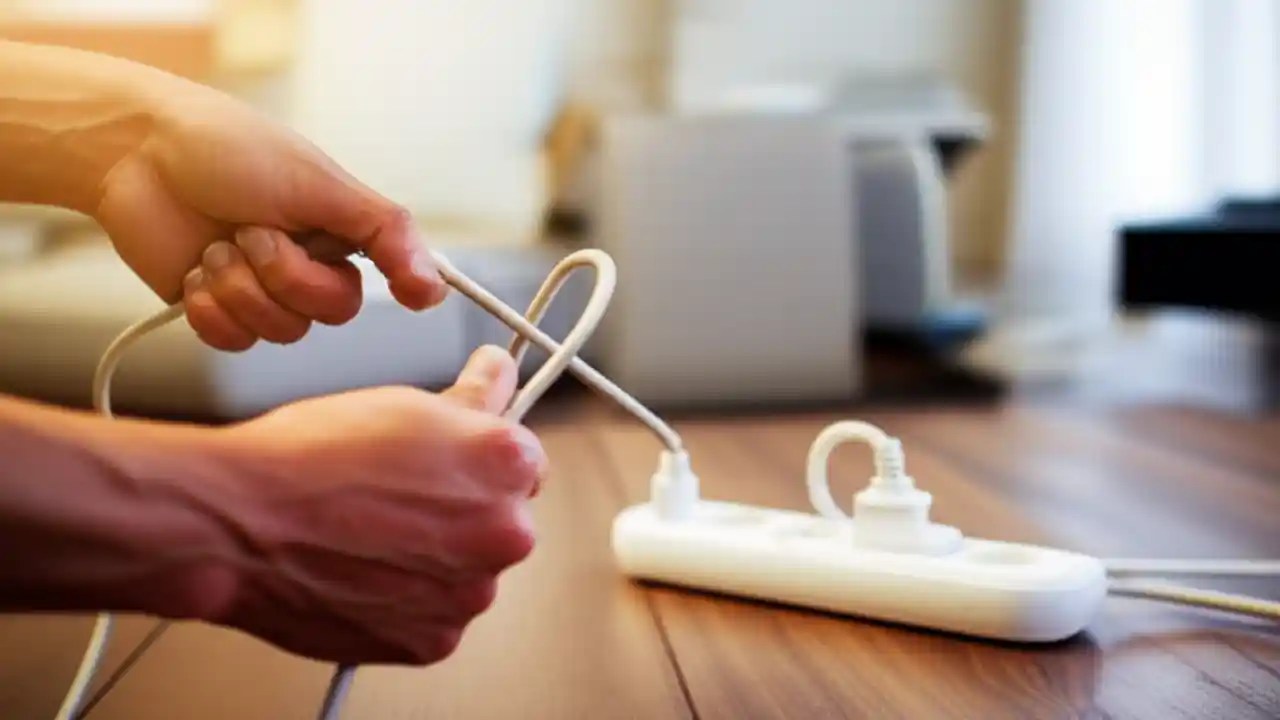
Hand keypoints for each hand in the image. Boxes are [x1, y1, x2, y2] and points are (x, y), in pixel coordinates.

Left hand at [94, 79, 446, 350]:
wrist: (134, 153)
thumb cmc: (227, 149)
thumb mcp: (320, 182)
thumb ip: (385, 232)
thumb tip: (436, 288)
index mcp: (341, 230)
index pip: (393, 276)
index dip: (401, 286)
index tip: (409, 294)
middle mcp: (309, 264)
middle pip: (330, 313)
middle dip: (284, 276)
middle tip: (250, 234)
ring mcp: (263, 290)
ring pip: (281, 331)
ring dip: (240, 287)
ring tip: (214, 247)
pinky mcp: (218, 310)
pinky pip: (235, 342)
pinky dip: (211, 310)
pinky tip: (194, 274)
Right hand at [199, 346, 543, 663]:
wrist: (235, 524)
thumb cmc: (308, 458)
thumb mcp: (402, 403)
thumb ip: (475, 395)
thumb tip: (502, 372)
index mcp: (508, 465)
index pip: (525, 461)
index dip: (479, 460)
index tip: (448, 461)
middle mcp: (504, 534)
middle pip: (502, 519)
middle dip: (462, 510)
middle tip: (397, 497)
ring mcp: (470, 594)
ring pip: (468, 570)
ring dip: (436, 558)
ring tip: (370, 535)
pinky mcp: (434, 641)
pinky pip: (435, 615)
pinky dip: (408, 600)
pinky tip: (366, 571)